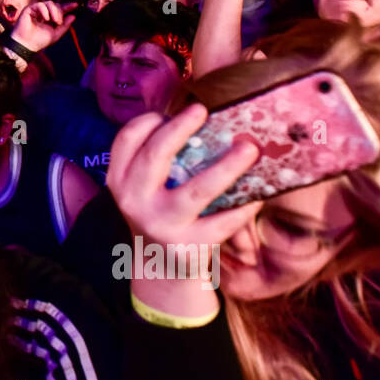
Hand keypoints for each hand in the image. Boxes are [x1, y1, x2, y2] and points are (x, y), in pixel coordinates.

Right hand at [11, 0, 76, 53]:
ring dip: (54, 11)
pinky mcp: (29, 9)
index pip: (59, 9)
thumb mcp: (56, 34)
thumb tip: (73, 16)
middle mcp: (43, 13)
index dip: (67, 6)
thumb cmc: (38, 41)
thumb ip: (65, 26)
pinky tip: (45, 19)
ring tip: (54, 21)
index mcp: (49, 18)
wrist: (27, 44)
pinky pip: (40, 5)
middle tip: (59, 22)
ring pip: (49, 3)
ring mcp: (36, 10)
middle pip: (56, 5)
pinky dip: (45, 11)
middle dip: (60, 12)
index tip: (75, 5)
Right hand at [107, 104, 260, 311]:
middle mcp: (135, 202)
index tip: (171, 112)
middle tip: (202, 110)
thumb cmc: (159, 211)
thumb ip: (156, 157)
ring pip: (197, 191)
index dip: (148, 120)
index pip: (127, 140)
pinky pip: (223, 222)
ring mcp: (162, 225)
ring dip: (226, 167)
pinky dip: (244, 206)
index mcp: (120, 181)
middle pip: (155, 157)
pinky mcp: (190, 248)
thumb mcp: (142, 187)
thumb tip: (198, 113)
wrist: (161, 268)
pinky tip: (259, 193)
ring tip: (249, 148)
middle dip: (180, 129)